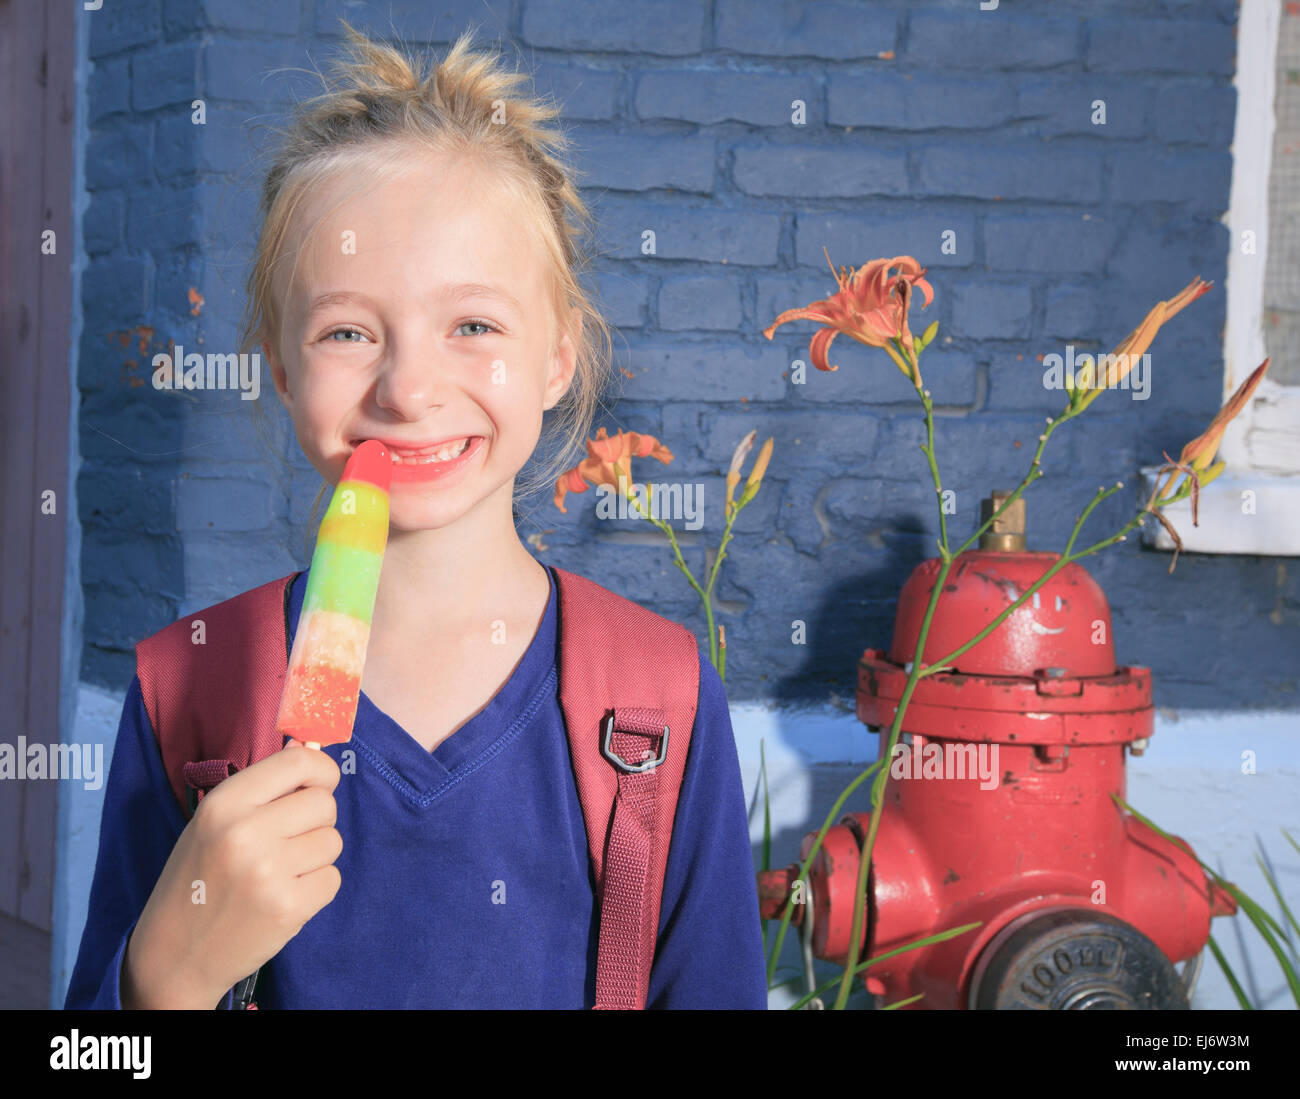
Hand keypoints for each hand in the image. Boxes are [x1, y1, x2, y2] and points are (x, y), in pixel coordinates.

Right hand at [122, 742, 341, 1008]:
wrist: (173, 955)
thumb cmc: (197, 879)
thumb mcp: (214, 823)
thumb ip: (263, 789)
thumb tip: (310, 747)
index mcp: (224, 804)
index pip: (299, 763)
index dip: (321, 770)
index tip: (319, 783)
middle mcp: (246, 833)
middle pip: (324, 803)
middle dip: (315, 820)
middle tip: (287, 841)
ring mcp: (268, 872)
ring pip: (332, 841)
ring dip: (315, 856)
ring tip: (279, 872)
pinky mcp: (288, 908)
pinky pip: (332, 878)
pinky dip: (315, 887)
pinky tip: (283, 896)